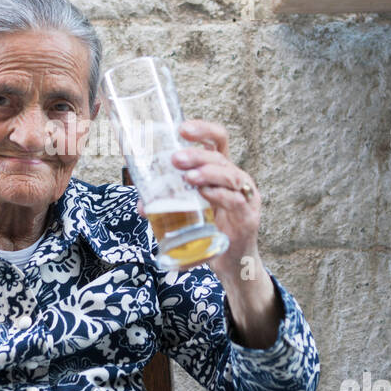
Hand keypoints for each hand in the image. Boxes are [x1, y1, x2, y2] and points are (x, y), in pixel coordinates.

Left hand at [136, 118, 261, 278]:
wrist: (233, 262)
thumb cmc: (212, 230)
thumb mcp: (190, 211)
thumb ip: (168, 204)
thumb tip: (142, 203)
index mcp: (222, 170)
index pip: (217, 140)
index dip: (203, 130)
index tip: (182, 129)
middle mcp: (236, 179)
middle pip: (220, 157)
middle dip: (197, 155)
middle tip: (176, 159)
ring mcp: (245, 197)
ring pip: (229, 176)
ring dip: (207, 174)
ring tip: (188, 177)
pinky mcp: (248, 216)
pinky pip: (235, 200)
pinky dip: (219, 195)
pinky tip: (205, 194)